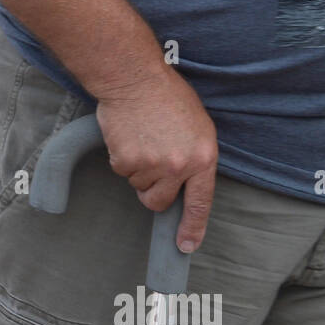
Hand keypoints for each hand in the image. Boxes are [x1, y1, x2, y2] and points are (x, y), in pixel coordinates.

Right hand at [93, 67, 217, 252]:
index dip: (192, 227)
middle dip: (151, 191)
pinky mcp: (126, 160)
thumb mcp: (197, 127)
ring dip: (136, 168)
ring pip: (138, 185)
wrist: (135, 79)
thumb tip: (185, 184)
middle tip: (149, 164)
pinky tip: (128, 134)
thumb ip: (194, 158)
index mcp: (203, 157)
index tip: (186, 246)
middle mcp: (179, 166)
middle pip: (158, 201)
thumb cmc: (167, 97)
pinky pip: (121, 170)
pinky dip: (121, 156)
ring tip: (141, 138)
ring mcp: (152, 165)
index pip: (199, 202)